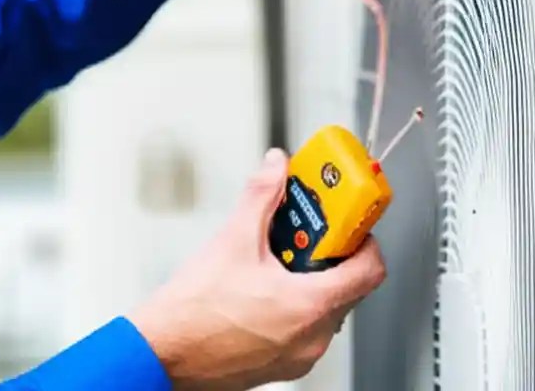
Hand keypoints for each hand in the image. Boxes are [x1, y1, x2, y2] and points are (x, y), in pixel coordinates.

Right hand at [129, 149, 386, 390]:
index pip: (370, 270)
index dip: (363, 240)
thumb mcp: (233, 240)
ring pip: (326, 310)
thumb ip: (262, 195)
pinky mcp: (282, 366)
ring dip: (311, 282)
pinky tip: (262, 292)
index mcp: (310, 305)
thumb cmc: (194, 311)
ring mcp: (299, 356)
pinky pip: (305, 331)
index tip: (346, 225)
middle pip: (348, 288)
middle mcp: (313, 337)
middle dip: (329, 257)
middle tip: (303, 236)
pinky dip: (295, 307)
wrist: (164, 351)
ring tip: (276, 263)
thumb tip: (276, 168)